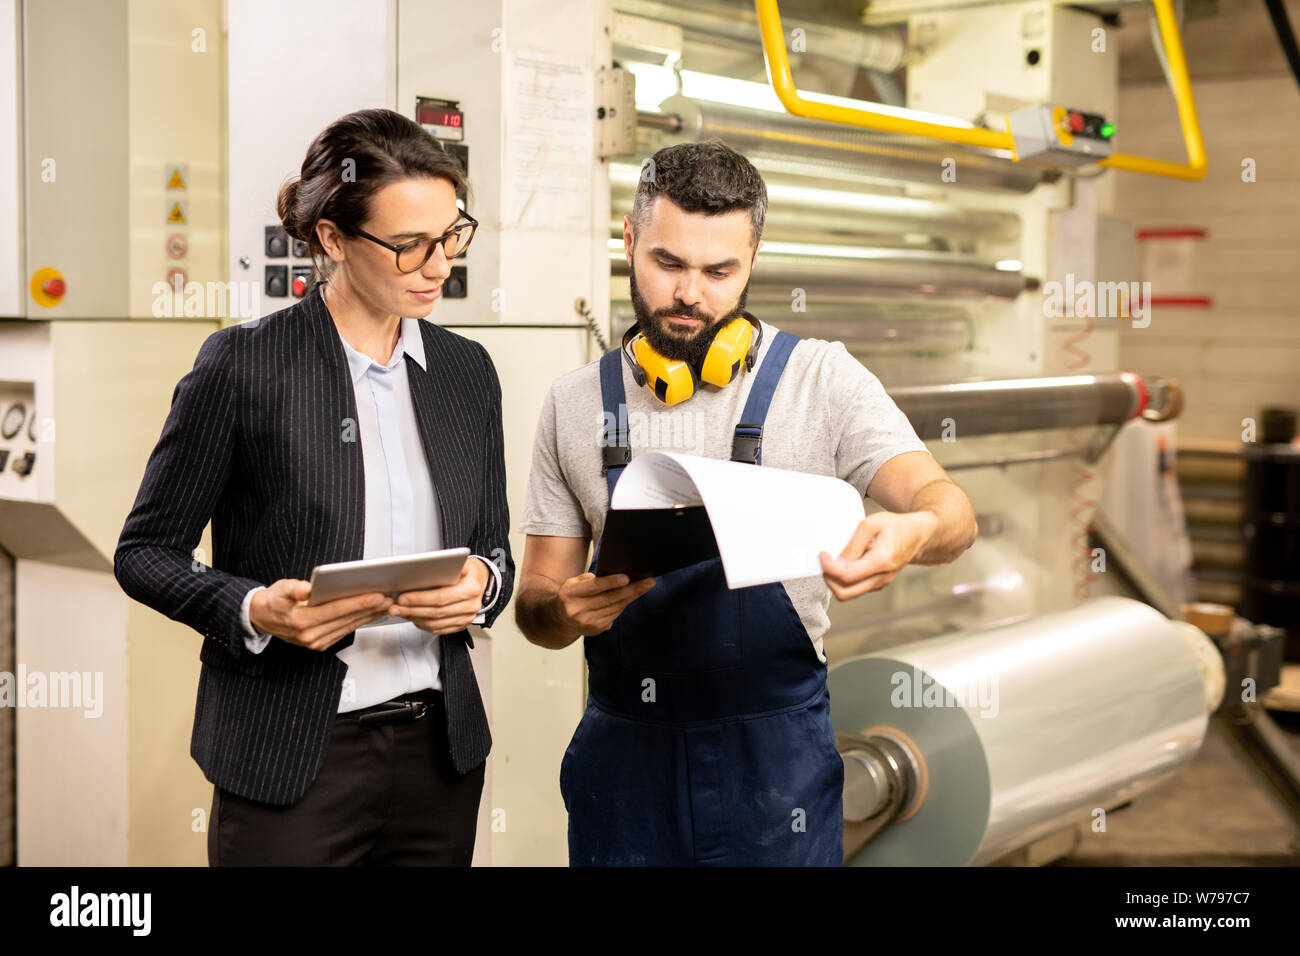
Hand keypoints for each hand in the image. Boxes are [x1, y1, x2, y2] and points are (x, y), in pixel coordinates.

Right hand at [249, 578, 390, 651]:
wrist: (262, 618)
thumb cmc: (274, 600)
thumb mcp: (280, 589)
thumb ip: (294, 588)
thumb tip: (306, 589)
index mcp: (301, 620)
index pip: (337, 610)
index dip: (359, 602)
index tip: (377, 595)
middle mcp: (310, 635)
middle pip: (347, 619)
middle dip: (370, 609)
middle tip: (389, 598)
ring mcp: (315, 642)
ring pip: (348, 627)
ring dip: (368, 616)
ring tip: (385, 604)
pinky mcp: (320, 644)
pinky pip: (344, 632)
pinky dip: (358, 622)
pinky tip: (370, 613)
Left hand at [388, 557, 490, 635]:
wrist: (480, 580)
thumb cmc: (468, 572)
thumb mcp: (460, 563)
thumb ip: (447, 565)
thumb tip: (431, 565)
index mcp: (471, 588)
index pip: (441, 597)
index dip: (420, 599)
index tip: (403, 597)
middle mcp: (471, 605)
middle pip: (437, 612)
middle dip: (412, 610)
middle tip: (396, 607)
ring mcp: (467, 618)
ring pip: (436, 624)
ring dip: (415, 619)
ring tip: (400, 612)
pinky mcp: (461, 625)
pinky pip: (439, 630)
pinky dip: (423, 625)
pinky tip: (413, 618)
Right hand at [555, 572, 654, 636]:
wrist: (559, 620)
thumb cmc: (570, 596)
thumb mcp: (572, 583)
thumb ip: (590, 579)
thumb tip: (614, 577)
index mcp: (570, 595)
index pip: (594, 587)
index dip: (611, 582)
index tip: (627, 577)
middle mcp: (577, 610)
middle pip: (610, 599)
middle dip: (632, 589)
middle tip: (649, 581)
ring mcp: (587, 622)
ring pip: (616, 607)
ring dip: (632, 597)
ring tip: (645, 586)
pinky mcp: (596, 630)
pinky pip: (615, 615)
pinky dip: (624, 605)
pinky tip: (632, 596)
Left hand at [819, 511, 937, 600]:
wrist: (917, 535)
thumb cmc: (895, 527)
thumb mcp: (871, 524)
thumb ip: (853, 545)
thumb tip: (837, 562)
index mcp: (881, 562)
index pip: (847, 576)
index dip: (829, 567)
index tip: (823, 554)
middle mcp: (881, 578)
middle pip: (845, 593)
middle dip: (828, 579)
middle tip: (824, 562)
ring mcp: (880, 583)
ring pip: (849, 593)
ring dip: (835, 581)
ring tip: (832, 562)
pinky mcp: (877, 583)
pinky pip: (855, 588)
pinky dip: (844, 580)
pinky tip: (843, 564)